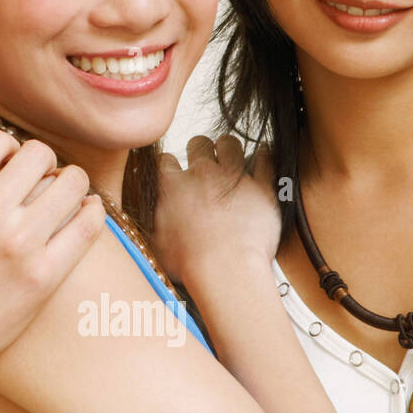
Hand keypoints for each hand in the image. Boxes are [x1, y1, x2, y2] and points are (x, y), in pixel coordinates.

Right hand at [0, 129, 103, 383]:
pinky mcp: (44, 275)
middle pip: (38, 154)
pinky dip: (93, 211)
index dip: (6, 150)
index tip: (8, 167)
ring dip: (71, 182)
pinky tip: (86, 213)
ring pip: (71, 182)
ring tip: (66, 194)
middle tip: (40, 180)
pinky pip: (88, 225)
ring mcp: (18, 243)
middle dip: (41, 162)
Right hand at [152, 136, 280, 293]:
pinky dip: (263, 155)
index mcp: (170, 185)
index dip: (171, 168)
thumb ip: (150, 218)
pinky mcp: (262, 187)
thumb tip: (147, 214)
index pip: (165, 160)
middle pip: (198, 143)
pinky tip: (262, 156)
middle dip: (201, 151)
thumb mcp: (153, 241)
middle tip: (206, 168)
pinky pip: (265, 158)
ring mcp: (233, 177)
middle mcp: (201, 173)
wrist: (225, 268)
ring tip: (232, 160)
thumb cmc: (189, 262)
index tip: (175, 178)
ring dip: (229, 149)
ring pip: (229, 143)